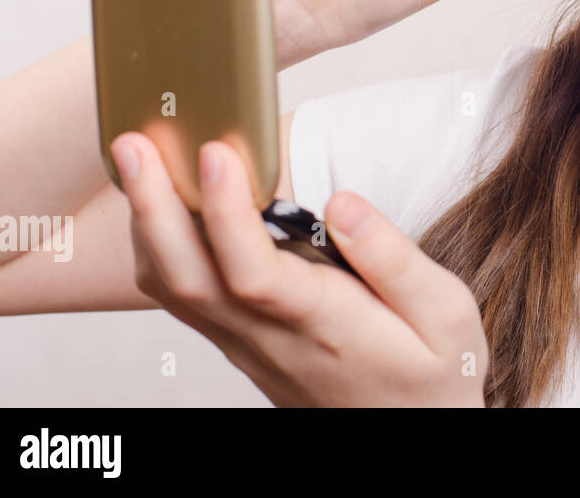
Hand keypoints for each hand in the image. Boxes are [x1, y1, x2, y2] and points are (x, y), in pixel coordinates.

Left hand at [110, 131, 489, 406]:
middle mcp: (274, 340)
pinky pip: (182, 296)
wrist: (412, 435)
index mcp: (329, 327)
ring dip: (148, 223)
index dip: (227, 214)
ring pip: (173, 289)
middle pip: (188, 279)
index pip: (255, 274)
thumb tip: (342, 203)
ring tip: (139, 159)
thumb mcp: (446, 317)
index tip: (218, 153)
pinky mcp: (241, 344)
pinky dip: (161, 244)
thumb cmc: (435, 374)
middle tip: (133, 144)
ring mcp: (248, 346)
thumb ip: (395, 260)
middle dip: (152, 207)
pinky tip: (166, 203)